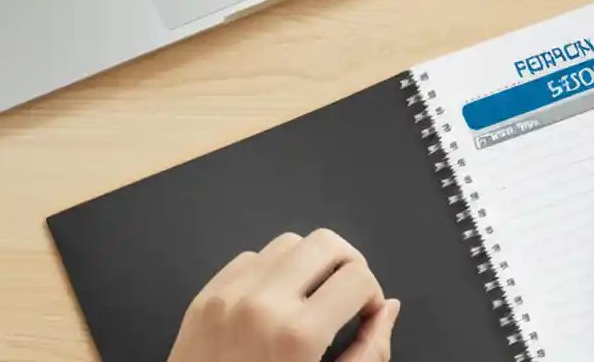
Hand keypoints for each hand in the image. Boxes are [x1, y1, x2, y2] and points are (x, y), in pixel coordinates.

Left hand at [168, 229, 400, 361]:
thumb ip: (368, 354)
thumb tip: (388, 309)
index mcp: (296, 335)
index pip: (357, 277)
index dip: (373, 294)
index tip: (366, 314)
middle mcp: (262, 305)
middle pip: (325, 242)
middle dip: (347, 264)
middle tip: (347, 295)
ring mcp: (228, 296)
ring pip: (288, 243)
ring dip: (310, 264)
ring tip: (311, 298)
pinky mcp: (205, 297)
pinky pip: (250, 258)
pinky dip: (272, 272)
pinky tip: (276, 303)